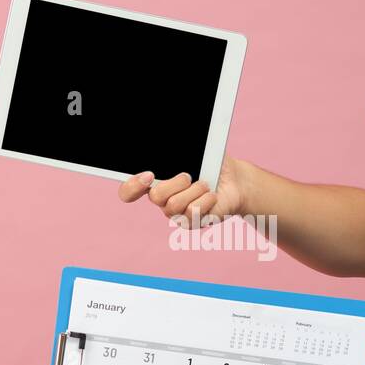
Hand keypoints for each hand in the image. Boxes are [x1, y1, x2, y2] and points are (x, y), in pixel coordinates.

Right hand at [117, 156, 248, 228]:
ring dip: (194, 190)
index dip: (132, 186)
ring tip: (205, 184)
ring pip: (173, 205)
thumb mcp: (196, 151)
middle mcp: (161, 200)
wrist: (235, 180)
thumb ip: (180, 149)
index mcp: (155, 182)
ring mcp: (175, 214)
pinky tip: (212, 196)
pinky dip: (205, 201)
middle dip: (174, 183)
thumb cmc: (212, 163)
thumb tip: (170, 142)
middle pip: (154, 196)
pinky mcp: (190, 223)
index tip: (148, 176)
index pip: (129, 192)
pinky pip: (192, 214)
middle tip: (188, 176)